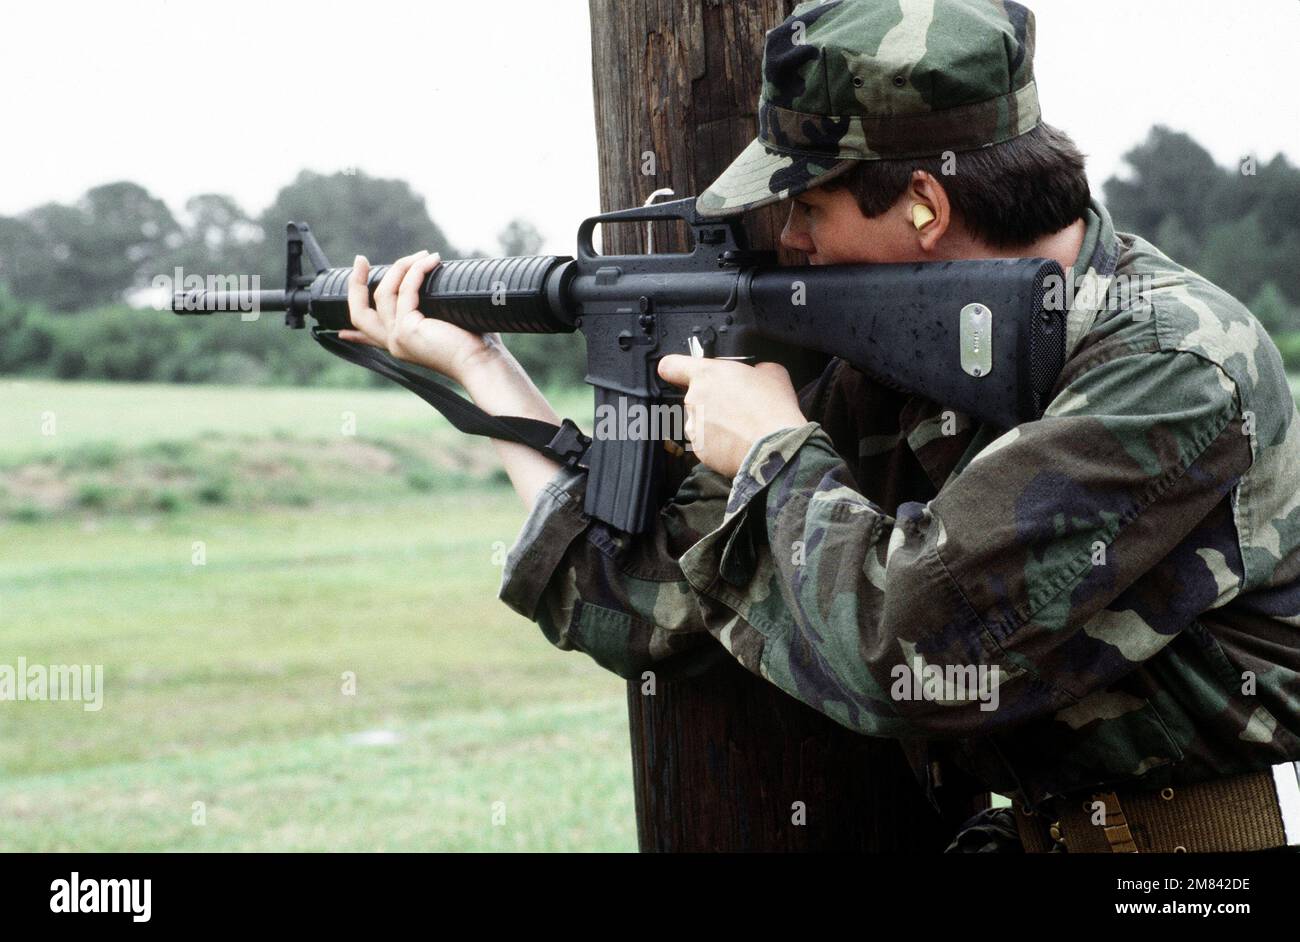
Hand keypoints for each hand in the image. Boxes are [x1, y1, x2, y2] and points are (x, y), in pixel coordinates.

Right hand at [338, 250, 503, 384]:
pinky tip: (431, 261)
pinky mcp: (406, 329)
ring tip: (425, 254)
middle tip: (360, 260)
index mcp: (403, 346)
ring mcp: (397, 338)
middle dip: (355, 284)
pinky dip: (417, 271)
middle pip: (359, 312)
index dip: (353, 330)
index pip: (368, 336)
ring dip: (402, 267)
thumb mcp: (448, 324)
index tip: (340, 330)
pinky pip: (406, 290)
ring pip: (383, 292)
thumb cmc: (477, 345)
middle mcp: (395, 344)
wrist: (484, 364)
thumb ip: (434, 309)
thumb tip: (439, 280)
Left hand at [657, 355, 805, 477]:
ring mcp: (694, 427)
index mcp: (706, 375)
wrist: (776, 448)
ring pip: (701, 422)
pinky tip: (739, 443)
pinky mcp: (700, 451)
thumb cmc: (773, 408)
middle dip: (712, 401)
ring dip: (716, 424)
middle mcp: (693, 400)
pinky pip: (707, 444)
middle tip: (738, 407)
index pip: (670, 366)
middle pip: (695, 397)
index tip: (681, 374)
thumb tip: (754, 373)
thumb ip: (753, 368)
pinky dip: (720, 445)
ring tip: (742, 428)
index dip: (675, 369)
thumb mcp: (771, 371)